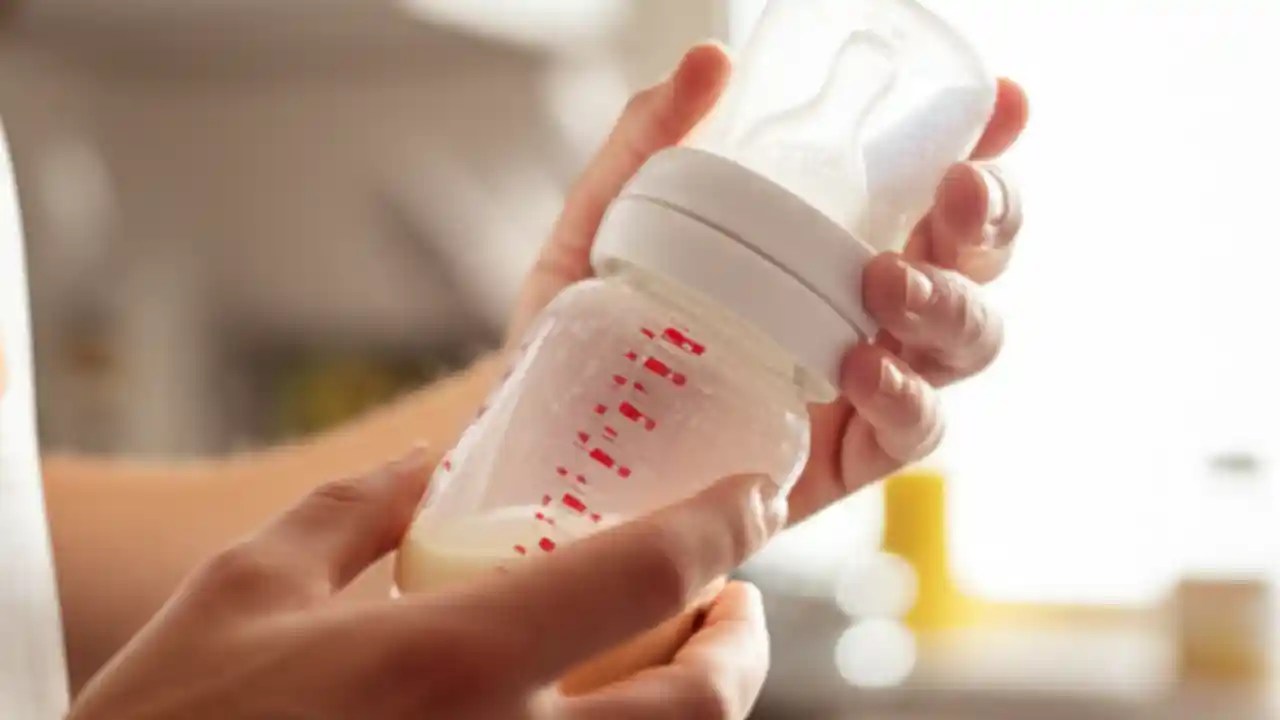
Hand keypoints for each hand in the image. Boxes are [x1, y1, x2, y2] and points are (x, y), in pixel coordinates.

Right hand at [68, 449, 782, 719]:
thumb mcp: (245, 586)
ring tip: (686, 656)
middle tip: (736, 600)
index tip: (751, 496)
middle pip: (701, 709)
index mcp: (453, 660)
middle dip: (743, 646)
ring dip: (698, 707)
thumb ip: (353, 511)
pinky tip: (593, 713)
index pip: (644, 576)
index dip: (720, 525)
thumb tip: (431, 465)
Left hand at [513, 43, 1028, 522]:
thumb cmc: (595, 329)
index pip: (933, 192)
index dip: (984, 147)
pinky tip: (861, 368)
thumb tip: (709, 63)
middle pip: (978, 263)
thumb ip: (648, 144)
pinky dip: (903, 394)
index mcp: (836, 245)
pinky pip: (914, 429)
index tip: (1002, 104)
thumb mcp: (606, 225)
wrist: (554, 442)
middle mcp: (871, 310)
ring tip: (885, 282)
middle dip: (990, 220)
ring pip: (968, 342)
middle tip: (956, 192)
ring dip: (949, 303)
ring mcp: (869, 385)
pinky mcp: (848, 459)